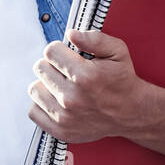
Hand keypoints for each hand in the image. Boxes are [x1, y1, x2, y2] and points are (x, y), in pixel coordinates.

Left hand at [27, 29, 163, 142]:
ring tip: (62, 86)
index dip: (59, 50)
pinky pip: (33, 111)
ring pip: (35, 89)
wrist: (131, 112)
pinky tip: (57, 101)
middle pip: (40, 68)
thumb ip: (95, 39)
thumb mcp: (118, 52)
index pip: (50, 52)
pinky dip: (43, 104)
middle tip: (67, 72)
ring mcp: (65, 117)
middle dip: (53, 66)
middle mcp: (73, 98)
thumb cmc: (122, 80)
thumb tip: (71, 34)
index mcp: (86, 76)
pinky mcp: (60, 130)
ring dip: (46, 85)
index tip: (68, 56)